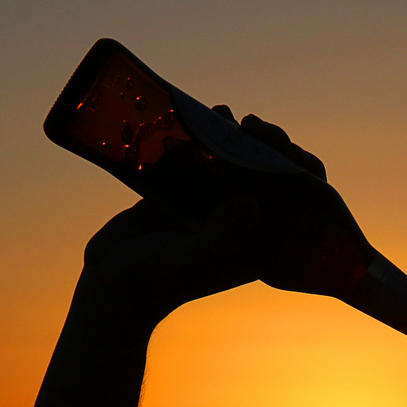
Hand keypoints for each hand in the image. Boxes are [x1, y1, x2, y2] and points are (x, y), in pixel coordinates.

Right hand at [75, 107, 333, 324]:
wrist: (106, 292)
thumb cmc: (149, 284)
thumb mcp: (185, 260)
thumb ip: (220, 236)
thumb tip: (253, 204)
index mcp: (254, 244)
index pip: (297, 204)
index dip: (300, 170)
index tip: (281, 144)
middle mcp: (237, 226)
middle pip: (269, 178)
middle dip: (266, 146)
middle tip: (251, 124)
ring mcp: (207, 211)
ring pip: (234, 165)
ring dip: (233, 137)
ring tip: (224, 114)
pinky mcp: (178, 199)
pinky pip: (197, 162)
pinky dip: (198, 140)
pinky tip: (194, 116)